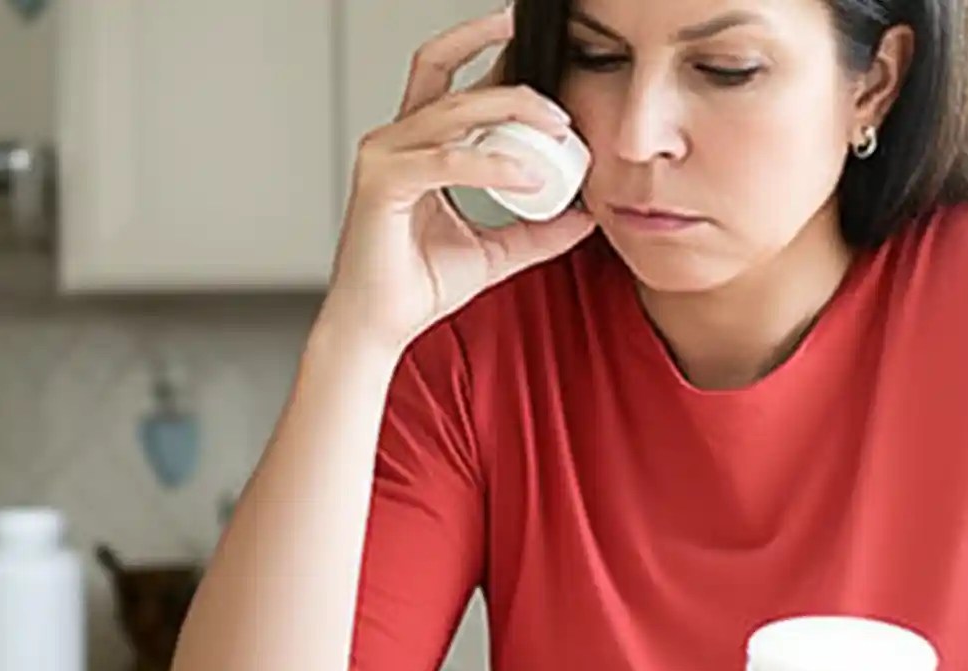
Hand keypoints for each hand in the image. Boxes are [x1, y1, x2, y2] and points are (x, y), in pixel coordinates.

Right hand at [319, 7, 597, 354]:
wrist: (381, 328)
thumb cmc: (420, 285)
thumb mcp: (498, 250)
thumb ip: (538, 230)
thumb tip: (587, 216)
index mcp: (417, 146)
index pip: (451, 74)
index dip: (487, 48)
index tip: (534, 45)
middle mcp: (395, 141)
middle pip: (460, 85)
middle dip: (516, 86)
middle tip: (563, 112)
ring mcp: (384, 158)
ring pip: (455, 112)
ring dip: (512, 114)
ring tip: (558, 133)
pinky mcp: (382, 184)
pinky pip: (448, 160)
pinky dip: (492, 164)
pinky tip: (528, 175)